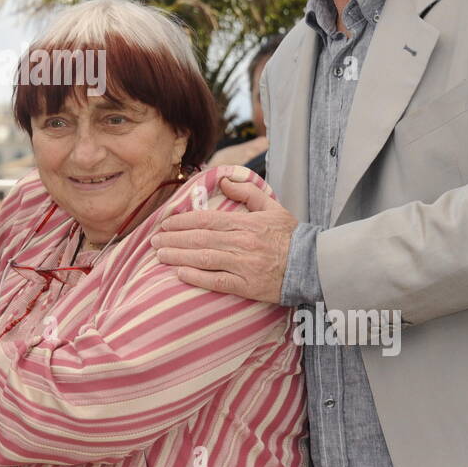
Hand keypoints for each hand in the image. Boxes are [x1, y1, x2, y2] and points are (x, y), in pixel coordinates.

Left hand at [150, 175, 296, 303]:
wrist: (314, 265)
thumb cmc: (291, 236)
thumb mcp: (272, 207)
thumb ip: (247, 192)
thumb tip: (224, 180)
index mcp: (246, 223)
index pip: (206, 220)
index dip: (182, 221)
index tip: (165, 223)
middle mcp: (242, 242)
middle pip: (200, 239)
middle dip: (173, 238)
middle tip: (153, 240)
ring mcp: (244, 265)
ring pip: (205, 258)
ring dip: (179, 256)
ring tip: (159, 254)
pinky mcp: (248, 286)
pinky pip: (218, 281)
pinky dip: (198, 277)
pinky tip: (180, 274)